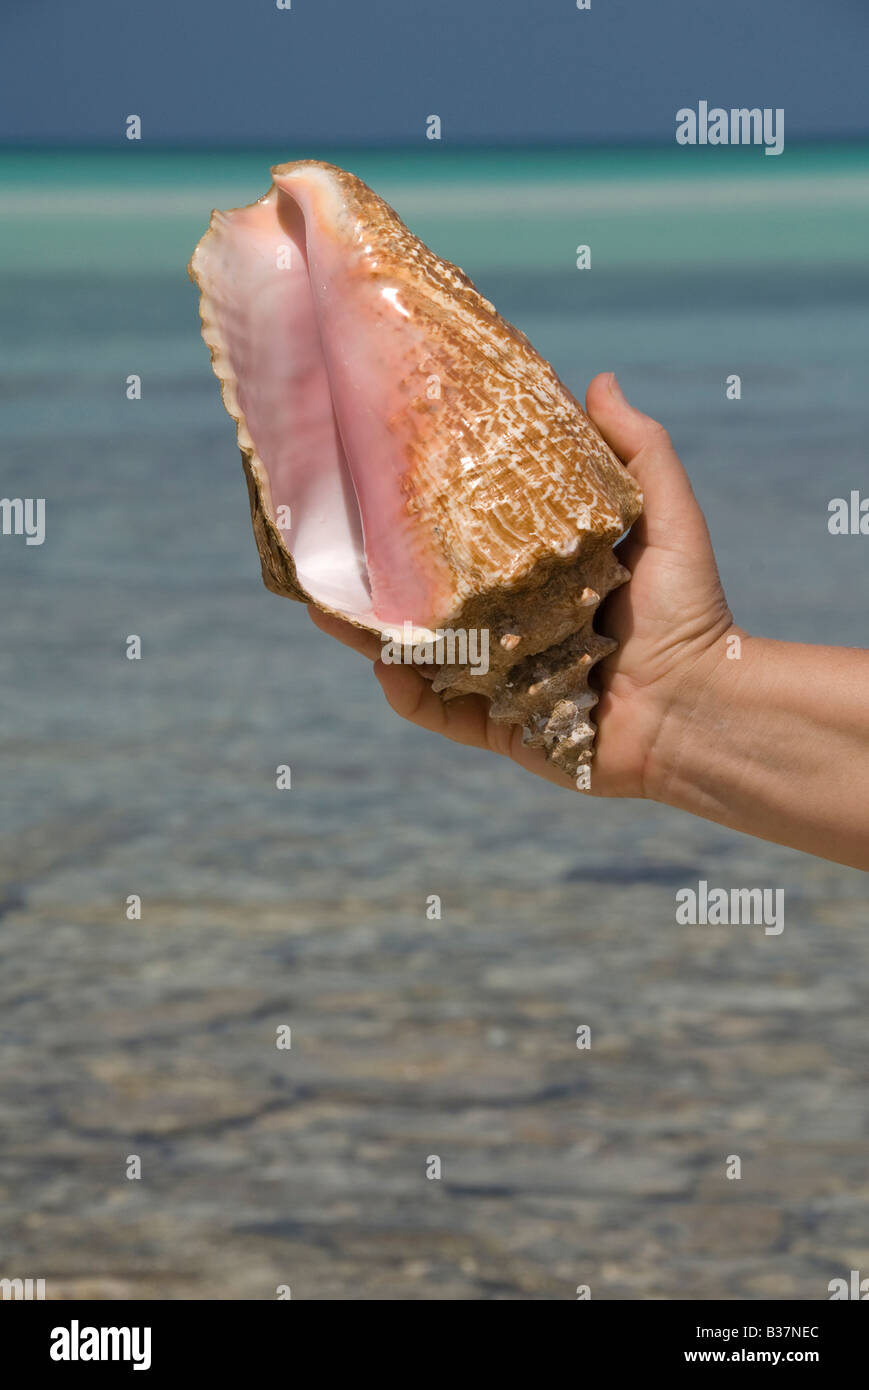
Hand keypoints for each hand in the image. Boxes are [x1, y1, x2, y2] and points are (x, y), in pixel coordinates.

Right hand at [308, 373, 735, 797]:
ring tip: (330, 605)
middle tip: (334, 546)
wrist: (701, 705)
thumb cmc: (689, 611)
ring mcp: (499, 680)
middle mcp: (511, 628)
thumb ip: (637, 451)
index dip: (426, 523)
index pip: (470, 545)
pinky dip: (407, 692)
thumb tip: (598, 378)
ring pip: (420, 656)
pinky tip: (386, 663)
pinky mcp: (498, 728)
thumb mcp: (665, 517)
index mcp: (539, 581)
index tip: (385, 486)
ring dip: (372, 634)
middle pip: (431, 599)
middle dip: (379, 578)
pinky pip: (436, 711)